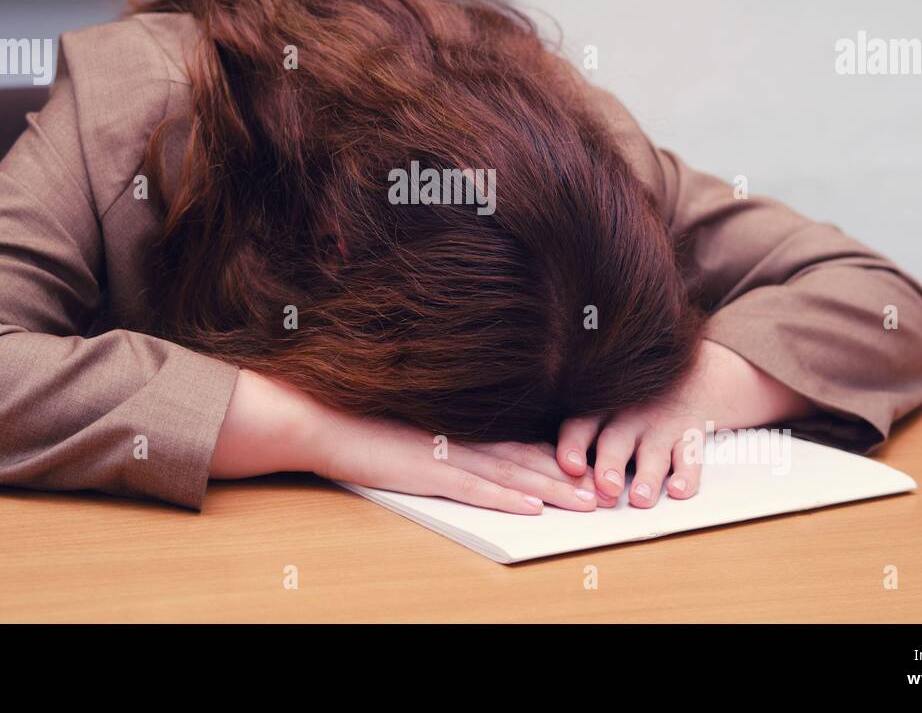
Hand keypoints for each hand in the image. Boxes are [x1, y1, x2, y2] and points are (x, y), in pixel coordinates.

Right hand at [211, 369, 601, 513]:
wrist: (314, 415)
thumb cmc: (353, 420)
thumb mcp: (404, 426)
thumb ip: (434, 435)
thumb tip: (455, 446)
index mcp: (455, 425)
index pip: (516, 441)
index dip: (555, 455)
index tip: (588, 464)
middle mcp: (457, 436)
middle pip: (525, 457)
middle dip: (569, 475)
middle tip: (607, 488)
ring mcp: (442, 452)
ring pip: (511, 473)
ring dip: (551, 489)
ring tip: (587, 502)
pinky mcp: (423, 470)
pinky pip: (473, 487)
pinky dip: (505, 497)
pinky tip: (531, 506)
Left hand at [554, 340, 814, 507]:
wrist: (689, 374)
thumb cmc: (629, 400)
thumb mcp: (602, 403)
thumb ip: (575, 432)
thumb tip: (537, 469)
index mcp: (600, 410)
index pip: (580, 425)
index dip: (573, 445)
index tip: (569, 466)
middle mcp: (629, 417)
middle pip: (616, 440)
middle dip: (610, 463)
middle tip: (606, 486)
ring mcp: (661, 426)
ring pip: (653, 453)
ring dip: (646, 476)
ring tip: (639, 499)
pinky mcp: (691, 434)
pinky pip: (691, 456)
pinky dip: (687, 475)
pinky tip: (679, 490)